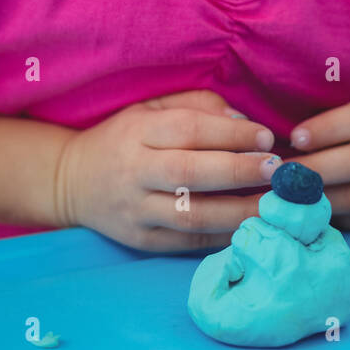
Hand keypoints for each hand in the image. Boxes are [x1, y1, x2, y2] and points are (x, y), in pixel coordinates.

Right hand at [52, 90, 281, 252]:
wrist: (71, 181)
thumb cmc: (125, 138)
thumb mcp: (151, 108)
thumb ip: (198, 105)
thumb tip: (244, 122)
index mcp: (139, 132)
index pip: (189, 130)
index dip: (230, 133)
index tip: (266, 137)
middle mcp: (135, 171)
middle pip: (191, 172)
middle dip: (240, 171)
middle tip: (278, 170)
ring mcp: (136, 211)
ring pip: (192, 215)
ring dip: (239, 212)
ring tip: (275, 206)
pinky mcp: (140, 241)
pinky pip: (187, 243)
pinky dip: (222, 237)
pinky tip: (251, 228)